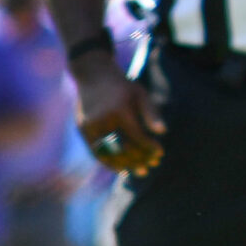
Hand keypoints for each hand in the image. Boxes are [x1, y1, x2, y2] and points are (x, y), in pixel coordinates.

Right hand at [74, 58, 164, 174]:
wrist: (92, 74)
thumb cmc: (121, 85)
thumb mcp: (140, 93)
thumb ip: (151, 113)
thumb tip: (162, 132)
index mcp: (119, 110)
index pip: (137, 136)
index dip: (149, 148)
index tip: (160, 154)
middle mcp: (103, 119)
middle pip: (122, 148)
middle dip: (137, 160)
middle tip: (150, 168)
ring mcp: (90, 125)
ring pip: (107, 153)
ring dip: (123, 166)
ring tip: (137, 172)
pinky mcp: (82, 129)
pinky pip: (96, 151)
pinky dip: (108, 161)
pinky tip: (120, 168)